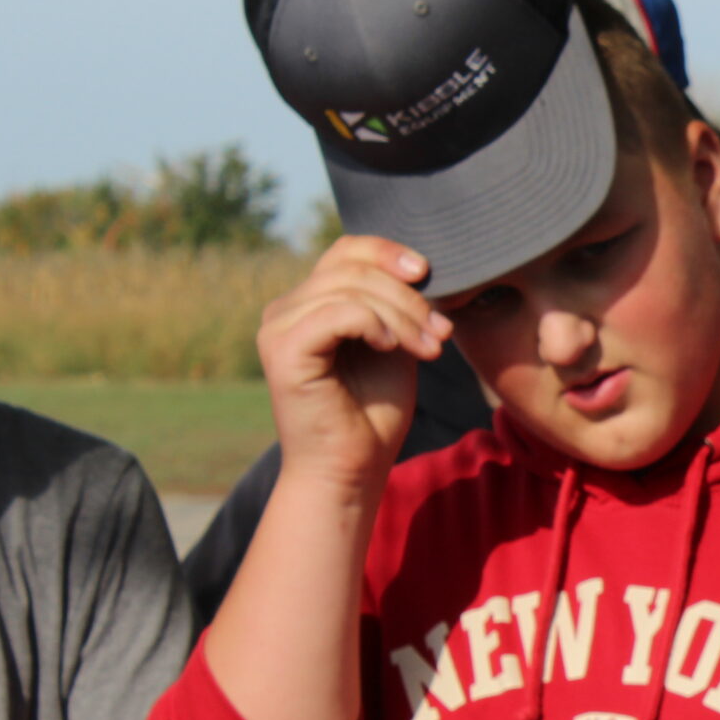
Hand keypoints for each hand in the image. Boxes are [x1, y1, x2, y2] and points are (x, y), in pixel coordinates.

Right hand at [257, 236, 450, 492]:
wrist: (350, 469)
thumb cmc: (373, 413)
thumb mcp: (395, 345)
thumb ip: (395, 305)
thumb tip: (417, 266)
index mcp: (310, 303)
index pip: (347, 250)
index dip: (389, 252)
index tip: (427, 273)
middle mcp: (286, 310)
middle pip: (353, 267)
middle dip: (408, 297)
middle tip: (441, 334)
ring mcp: (278, 328)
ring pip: (351, 289)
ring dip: (402, 316)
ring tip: (430, 349)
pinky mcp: (282, 351)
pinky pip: (337, 313)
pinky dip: (375, 325)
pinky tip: (392, 349)